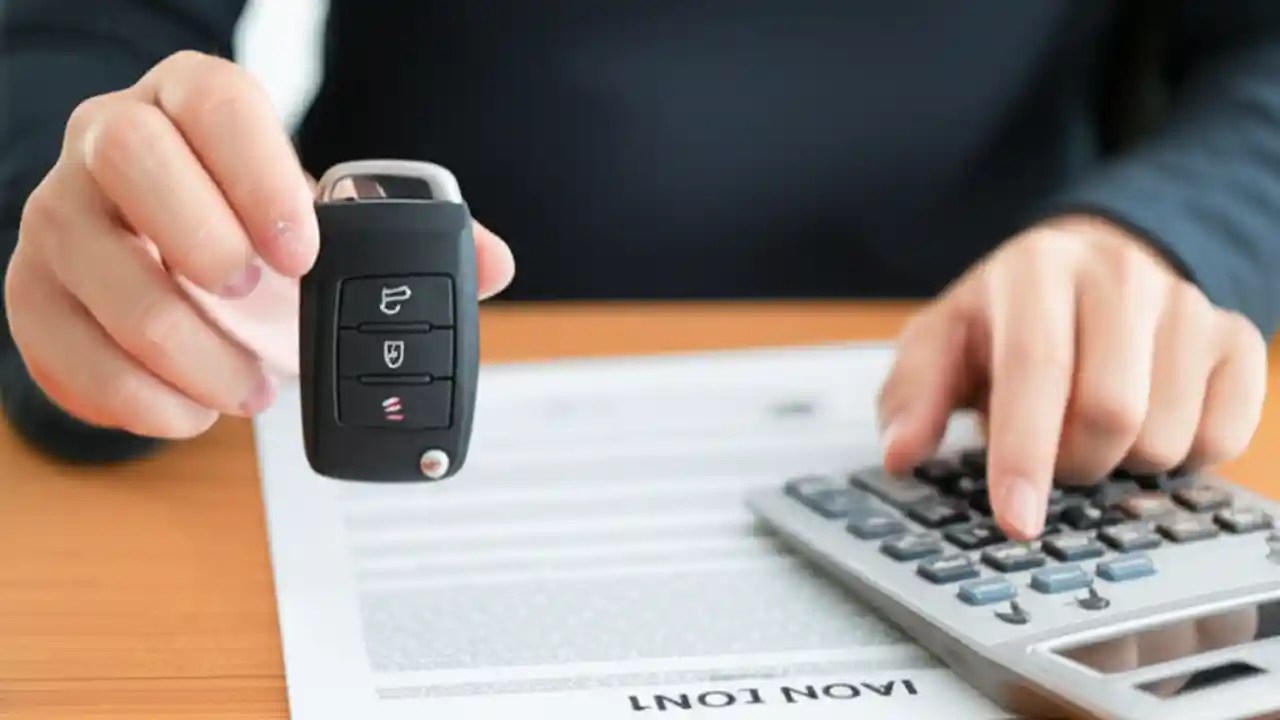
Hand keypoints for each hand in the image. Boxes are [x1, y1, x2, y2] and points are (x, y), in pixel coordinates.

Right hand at [5, 50, 514, 439]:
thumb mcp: (317, 211)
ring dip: (182, 349)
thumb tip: (492, 265)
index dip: (259, 174)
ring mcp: (60, 216)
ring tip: (247, 390)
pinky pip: (60, 348)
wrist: (156, 239)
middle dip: (203, 239)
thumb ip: (404, 235)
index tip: (304, 250)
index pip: (215, 104)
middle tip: (259, 303)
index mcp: (193, 102)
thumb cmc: (244, 218)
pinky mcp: (33, 292)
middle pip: (131, 158)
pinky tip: (190, 412)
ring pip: (95, 269)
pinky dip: (133, 398)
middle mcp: (112, 142)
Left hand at [877, 215, 1267, 539]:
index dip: (1023, 454)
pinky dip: (1182, 459)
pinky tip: (1146, 430)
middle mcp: (1119, 275)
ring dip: (1120, 464)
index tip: (1015, 519)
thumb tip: (900, 455)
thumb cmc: (1006, 318)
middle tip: (1047, 458)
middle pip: (1111, 412)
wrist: (1087, 264)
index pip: (1036, 370)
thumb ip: (912, 395)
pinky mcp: (1235, 337)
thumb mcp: (942, 342)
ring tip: (1088, 433)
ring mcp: (1187, 303)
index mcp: (1036, 270)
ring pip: (1167, 434)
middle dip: (1070, 464)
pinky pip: (1223, 435)